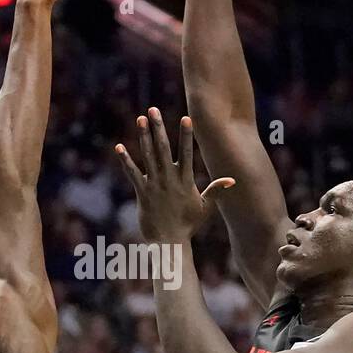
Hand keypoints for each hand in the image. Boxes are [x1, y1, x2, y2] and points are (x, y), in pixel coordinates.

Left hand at [116, 109, 233, 244]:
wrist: (170, 243)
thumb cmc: (188, 225)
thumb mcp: (205, 207)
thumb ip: (216, 190)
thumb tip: (233, 180)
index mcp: (185, 180)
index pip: (187, 153)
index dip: (186, 135)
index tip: (187, 118)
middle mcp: (170, 179)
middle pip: (164, 149)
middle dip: (159, 128)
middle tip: (153, 109)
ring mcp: (155, 185)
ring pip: (148, 156)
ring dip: (144, 137)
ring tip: (140, 119)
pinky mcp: (142, 193)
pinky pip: (132, 173)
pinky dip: (126, 160)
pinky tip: (119, 147)